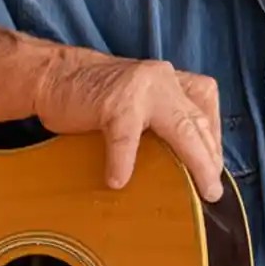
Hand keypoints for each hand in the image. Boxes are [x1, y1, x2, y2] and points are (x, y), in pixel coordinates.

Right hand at [32, 46, 223, 200]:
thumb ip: (162, 123)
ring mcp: (141, 88)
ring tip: (196, 191)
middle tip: (212, 192)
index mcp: (172, 80)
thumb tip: (186, 167)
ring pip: (180, 129)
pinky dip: (124, 161)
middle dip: (209, 160)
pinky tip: (118, 179)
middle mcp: (163, 79)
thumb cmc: (96, 97)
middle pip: (198, 124)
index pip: (206, 113)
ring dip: (193, 163)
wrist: (51, 74)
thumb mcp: (140, 103)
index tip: (212, 174)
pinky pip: (127, 137)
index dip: (213, 145)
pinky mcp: (114, 101)